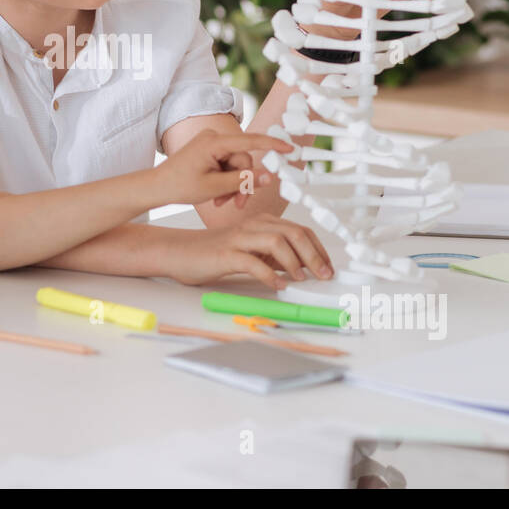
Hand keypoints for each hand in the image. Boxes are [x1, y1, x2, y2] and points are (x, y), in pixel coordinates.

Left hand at [155, 130, 291, 207]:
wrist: (156, 187)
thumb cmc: (178, 185)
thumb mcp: (215, 187)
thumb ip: (243, 181)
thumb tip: (268, 176)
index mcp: (214, 142)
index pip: (250, 141)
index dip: (272, 145)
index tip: (289, 149)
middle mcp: (213, 138)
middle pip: (243, 161)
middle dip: (241, 183)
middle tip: (236, 204)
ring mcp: (210, 144)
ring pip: (236, 166)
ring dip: (232, 185)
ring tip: (220, 201)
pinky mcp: (209, 152)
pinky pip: (227, 166)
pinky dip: (225, 181)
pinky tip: (217, 195)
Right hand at [164, 216, 334, 290]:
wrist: (180, 251)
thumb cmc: (216, 253)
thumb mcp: (252, 252)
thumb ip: (274, 256)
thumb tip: (304, 269)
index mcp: (262, 223)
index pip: (300, 230)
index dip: (319, 249)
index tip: (329, 268)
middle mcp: (253, 226)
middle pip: (293, 233)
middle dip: (314, 255)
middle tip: (324, 275)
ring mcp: (239, 238)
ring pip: (277, 242)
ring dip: (295, 262)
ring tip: (301, 279)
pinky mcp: (225, 254)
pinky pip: (252, 262)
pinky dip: (269, 275)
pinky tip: (277, 286)